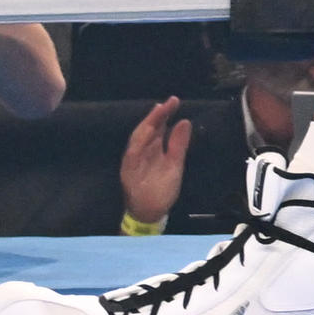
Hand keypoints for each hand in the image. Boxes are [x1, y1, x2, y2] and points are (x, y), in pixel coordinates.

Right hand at [120, 97, 192, 227]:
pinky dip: (138, 143)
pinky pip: (132, 154)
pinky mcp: (128, 170)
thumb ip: (178, 144)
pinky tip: (147, 132)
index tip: (174, 101)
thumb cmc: (162, 188)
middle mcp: (142, 151)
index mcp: (153, 148)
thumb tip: (184, 121)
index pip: (159, 127)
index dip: (164, 114)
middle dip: (158, 115)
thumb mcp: (175, 164)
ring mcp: (134, 159)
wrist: (151, 212)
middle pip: (148, 128)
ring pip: (139, 137)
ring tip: (159, 112)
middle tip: (169, 102)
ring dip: (148, 124)